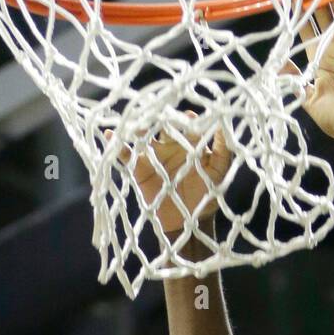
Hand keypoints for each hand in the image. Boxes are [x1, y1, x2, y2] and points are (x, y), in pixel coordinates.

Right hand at [122, 113, 230, 235]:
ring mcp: (153, 155)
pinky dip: (116, 145)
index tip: (188, 119)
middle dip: (159, 118)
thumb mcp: (219, 172)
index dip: (186, 119)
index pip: (186, 124)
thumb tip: (222, 123)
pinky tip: (110, 134)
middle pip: (162, 125)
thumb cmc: (208, 195)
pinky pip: (126, 154)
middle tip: (157, 112)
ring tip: (133, 122)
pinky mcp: (139, 168)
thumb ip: (222, 149)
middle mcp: (170, 144)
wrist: (190, 222)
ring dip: (137, 127)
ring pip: (143, 136)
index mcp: (189, 142)